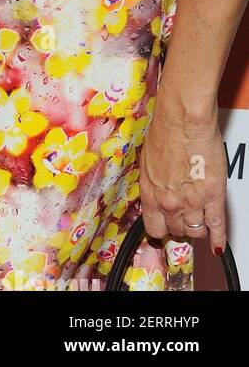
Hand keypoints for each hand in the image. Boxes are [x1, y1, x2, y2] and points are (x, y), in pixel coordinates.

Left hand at [139, 96, 227, 253]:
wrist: (183, 122)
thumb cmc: (164, 133)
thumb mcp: (147, 161)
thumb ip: (153, 182)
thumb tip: (157, 191)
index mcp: (150, 193)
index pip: (153, 227)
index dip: (160, 230)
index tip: (163, 229)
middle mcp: (169, 202)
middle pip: (176, 230)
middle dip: (178, 226)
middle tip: (181, 219)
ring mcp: (192, 202)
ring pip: (195, 231)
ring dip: (196, 228)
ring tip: (197, 221)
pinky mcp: (214, 198)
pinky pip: (217, 226)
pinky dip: (218, 237)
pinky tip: (217, 244)